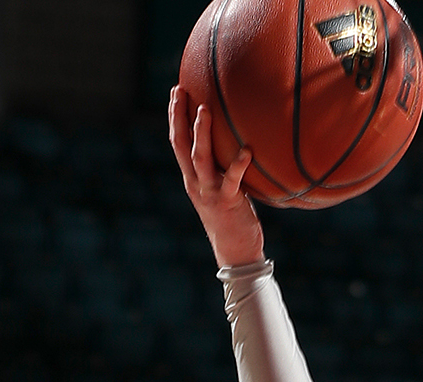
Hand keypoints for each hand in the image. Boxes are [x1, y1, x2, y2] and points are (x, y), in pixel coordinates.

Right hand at [168, 85, 265, 267]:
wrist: (235, 249)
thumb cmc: (233, 216)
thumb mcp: (223, 188)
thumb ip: (223, 167)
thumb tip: (238, 140)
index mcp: (192, 177)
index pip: (178, 142)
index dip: (175, 117)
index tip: (177, 91)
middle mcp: (195, 182)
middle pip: (181, 145)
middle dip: (178, 117)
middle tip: (181, 91)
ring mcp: (209, 192)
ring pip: (200, 158)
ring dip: (200, 133)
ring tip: (205, 109)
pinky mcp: (228, 202)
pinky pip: (232, 180)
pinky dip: (238, 165)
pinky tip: (247, 151)